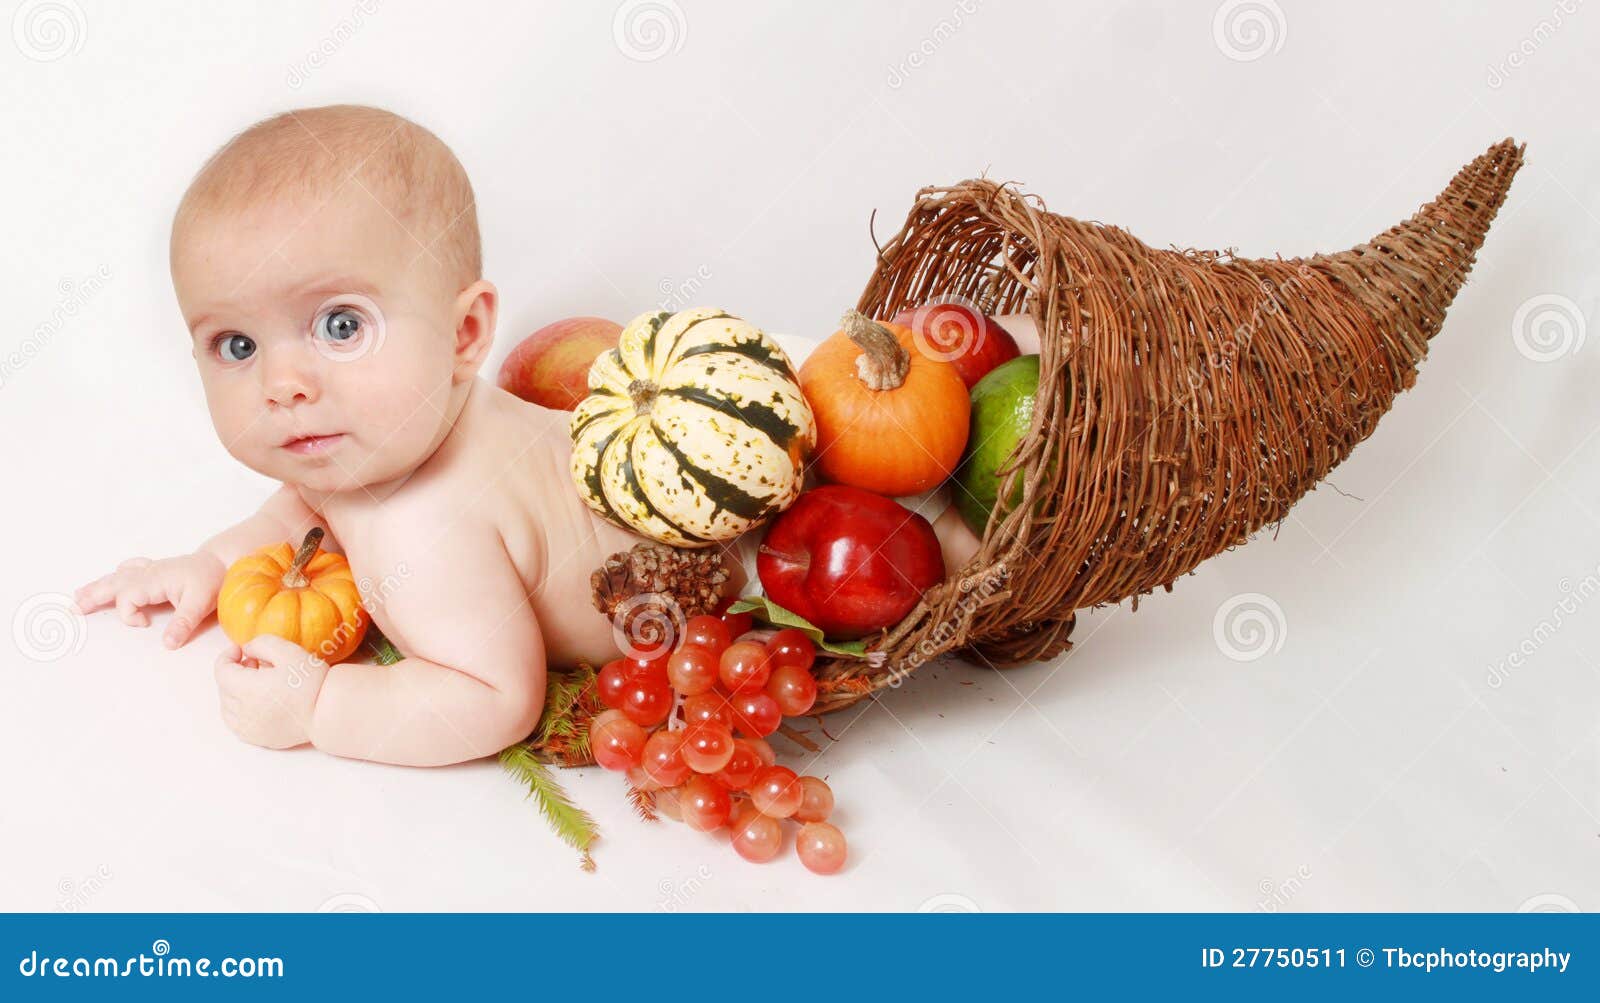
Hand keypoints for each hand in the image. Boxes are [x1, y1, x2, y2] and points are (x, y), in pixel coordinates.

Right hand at [74, 552, 226, 648]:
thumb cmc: (212, 580)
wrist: (223, 562)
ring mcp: (151, 569)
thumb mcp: (201, 604)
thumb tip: (167, 644)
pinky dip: (117, 575)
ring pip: (118, 576)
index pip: (127, 597)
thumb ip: (183, 623)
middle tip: (74, 608)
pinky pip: (130, 569)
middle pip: (114, 584)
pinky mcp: (156, 570)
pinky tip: (111, 577)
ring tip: (78, 595)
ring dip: (98, 586)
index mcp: (155, 579)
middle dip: (93, 596)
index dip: (130, 615)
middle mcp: (148, 572)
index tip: (145, 624)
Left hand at [213, 635, 329, 749]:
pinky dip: (239, 711)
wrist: (328, 712)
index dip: (227, 656)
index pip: (221, 671)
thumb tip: (246, 650)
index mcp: (246, 689)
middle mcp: (243, 712)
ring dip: (234, 692)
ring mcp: (249, 728)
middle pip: (223, 688)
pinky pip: (237, 724)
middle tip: (254, 663)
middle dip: (234, 672)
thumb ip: (261, 644)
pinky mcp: (259, 739)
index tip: (240, 649)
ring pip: (227, 708)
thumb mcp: (288, 651)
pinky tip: (258, 702)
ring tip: (256, 683)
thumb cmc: (311, 682)